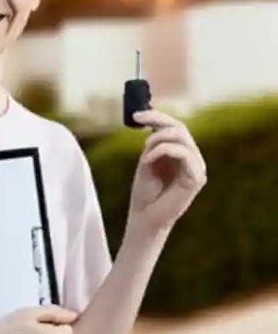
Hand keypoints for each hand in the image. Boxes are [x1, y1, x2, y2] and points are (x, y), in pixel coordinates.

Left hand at [127, 109, 207, 237]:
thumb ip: (153, 144)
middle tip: (138, 121)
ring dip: (158, 139)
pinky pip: (184, 154)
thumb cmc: (145, 193)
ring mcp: (197, 169)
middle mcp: (193, 159)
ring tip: (144, 152)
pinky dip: (164, 150)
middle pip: (181, 128)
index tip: (136, 115)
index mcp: (182, 154)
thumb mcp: (147, 162)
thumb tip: (152, 121)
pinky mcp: (196, 179)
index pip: (176, 127)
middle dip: (158, 121)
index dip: (158, 116)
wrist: (145, 218)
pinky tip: (149, 158)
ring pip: (182, 138)